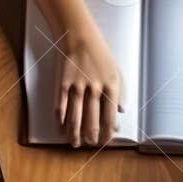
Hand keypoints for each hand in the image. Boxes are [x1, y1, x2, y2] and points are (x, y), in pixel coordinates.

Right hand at [57, 27, 122, 146]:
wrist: (80, 37)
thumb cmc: (100, 55)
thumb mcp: (117, 72)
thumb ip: (121, 93)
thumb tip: (121, 113)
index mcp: (111, 86)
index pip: (110, 118)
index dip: (108, 134)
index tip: (105, 142)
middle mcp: (94, 89)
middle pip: (92, 122)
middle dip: (91, 138)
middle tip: (90, 144)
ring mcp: (77, 87)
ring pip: (75, 119)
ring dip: (75, 135)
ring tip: (75, 143)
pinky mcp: (62, 84)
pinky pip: (61, 108)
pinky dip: (61, 122)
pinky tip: (62, 129)